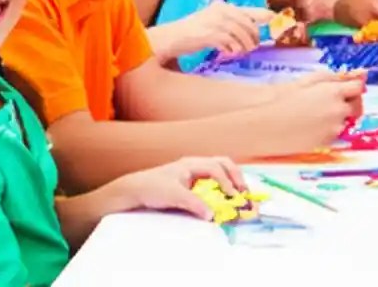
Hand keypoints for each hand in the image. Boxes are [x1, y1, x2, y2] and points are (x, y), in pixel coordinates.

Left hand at [110, 156, 246, 219]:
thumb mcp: (174, 196)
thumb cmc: (151, 187)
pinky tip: (225, 196)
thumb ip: (194, 204)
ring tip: (238, 193)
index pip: (216, 169)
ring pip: (219, 169)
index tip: (232, 196)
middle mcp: (195, 165)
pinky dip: (223, 185)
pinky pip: (213, 179)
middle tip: (244, 191)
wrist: (134, 190)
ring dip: (231, 179)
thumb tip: (211, 215)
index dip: (226, 182)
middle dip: (236, 176)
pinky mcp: (191, 182)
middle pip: (223, 163)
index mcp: (191, 164)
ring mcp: (193, 172)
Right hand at [158, 3, 275, 61]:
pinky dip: (232, 49)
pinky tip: (227, 52)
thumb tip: (255, 30)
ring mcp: (215, 22)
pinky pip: (230, 43)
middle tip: (252, 46)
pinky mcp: (209, 34)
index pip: (249, 11)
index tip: (273, 19)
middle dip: (253, 37)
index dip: (263, 15)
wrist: (170, 38)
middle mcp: (220, 11)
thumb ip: (232, 24)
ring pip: (241, 35)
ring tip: (239, 51)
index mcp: (222, 7)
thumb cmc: (193, 33)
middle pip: (248, 25)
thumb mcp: (213, 23)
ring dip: (244, 46)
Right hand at [267, 78, 365, 152]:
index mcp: (334, 92)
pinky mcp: (327, 141)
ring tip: (317, 114)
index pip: (358, 87)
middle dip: (350, 103)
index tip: (347, 88)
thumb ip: (334, 77)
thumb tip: (355, 74)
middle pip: (357, 106)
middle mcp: (338, 110)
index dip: (353, 87)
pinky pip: (335, 133)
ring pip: (346, 121)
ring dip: (340, 117)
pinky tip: (312, 125)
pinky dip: (330, 128)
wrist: (268, 124)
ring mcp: (334, 128)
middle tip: (334, 101)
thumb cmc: (284, 98)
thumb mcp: (310, 80)